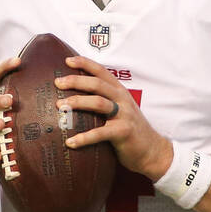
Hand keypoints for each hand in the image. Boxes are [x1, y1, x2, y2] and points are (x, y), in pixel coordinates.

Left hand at [54, 56, 173, 179]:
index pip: (102, 72)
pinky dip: (84, 138)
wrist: (152, 150)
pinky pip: (100, 133)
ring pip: (99, 103)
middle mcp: (123, 100)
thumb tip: (74, 97)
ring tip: (59, 106)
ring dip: (77, 102)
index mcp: (120, 92)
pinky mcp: (123, 132)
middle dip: (76, 81)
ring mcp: (124, 115)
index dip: (85, 63)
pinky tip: (70, 142)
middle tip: (58, 83)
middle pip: (98, 84)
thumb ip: (104, 101)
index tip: (67, 60)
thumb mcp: (120, 110)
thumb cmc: (130, 129)